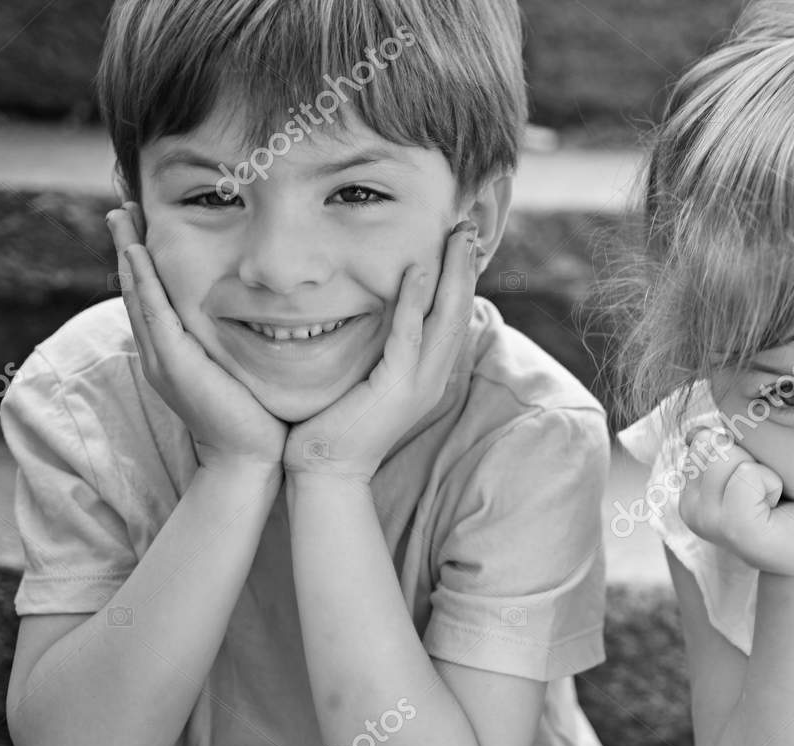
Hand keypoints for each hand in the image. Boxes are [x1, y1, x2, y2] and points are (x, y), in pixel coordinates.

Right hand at [106, 203, 286, 473]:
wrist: (248, 458)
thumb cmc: (255, 416)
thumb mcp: (240, 367)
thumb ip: (238, 340)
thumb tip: (264, 312)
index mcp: (173, 352)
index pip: (153, 297)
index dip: (145, 261)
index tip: (144, 224)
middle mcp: (159, 352)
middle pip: (136, 289)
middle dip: (128, 246)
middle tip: (122, 207)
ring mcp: (161, 358)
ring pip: (138, 296)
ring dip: (128, 253)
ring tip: (121, 216)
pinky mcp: (172, 365)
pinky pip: (152, 314)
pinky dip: (142, 282)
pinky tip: (136, 252)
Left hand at [283, 219, 479, 481]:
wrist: (326, 470)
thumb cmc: (336, 426)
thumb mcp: (365, 379)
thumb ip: (378, 349)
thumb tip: (372, 314)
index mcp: (428, 375)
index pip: (452, 318)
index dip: (460, 279)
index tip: (461, 243)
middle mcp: (433, 378)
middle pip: (460, 312)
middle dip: (465, 268)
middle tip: (468, 227)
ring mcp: (419, 384)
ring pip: (446, 318)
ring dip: (452, 274)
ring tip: (457, 237)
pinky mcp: (397, 387)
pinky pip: (409, 335)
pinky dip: (415, 301)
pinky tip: (416, 270)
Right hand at [676, 426, 793, 576]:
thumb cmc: (789, 506)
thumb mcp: (749, 466)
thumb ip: (721, 450)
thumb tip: (693, 434)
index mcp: (690, 493)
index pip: (701, 440)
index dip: (738, 450)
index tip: (753, 481)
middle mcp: (690, 508)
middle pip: (710, 443)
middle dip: (747, 457)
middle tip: (763, 491)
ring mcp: (708, 520)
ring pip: (726, 454)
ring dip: (761, 470)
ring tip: (770, 500)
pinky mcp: (735, 526)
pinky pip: (748, 473)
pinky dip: (772, 483)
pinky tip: (775, 508)